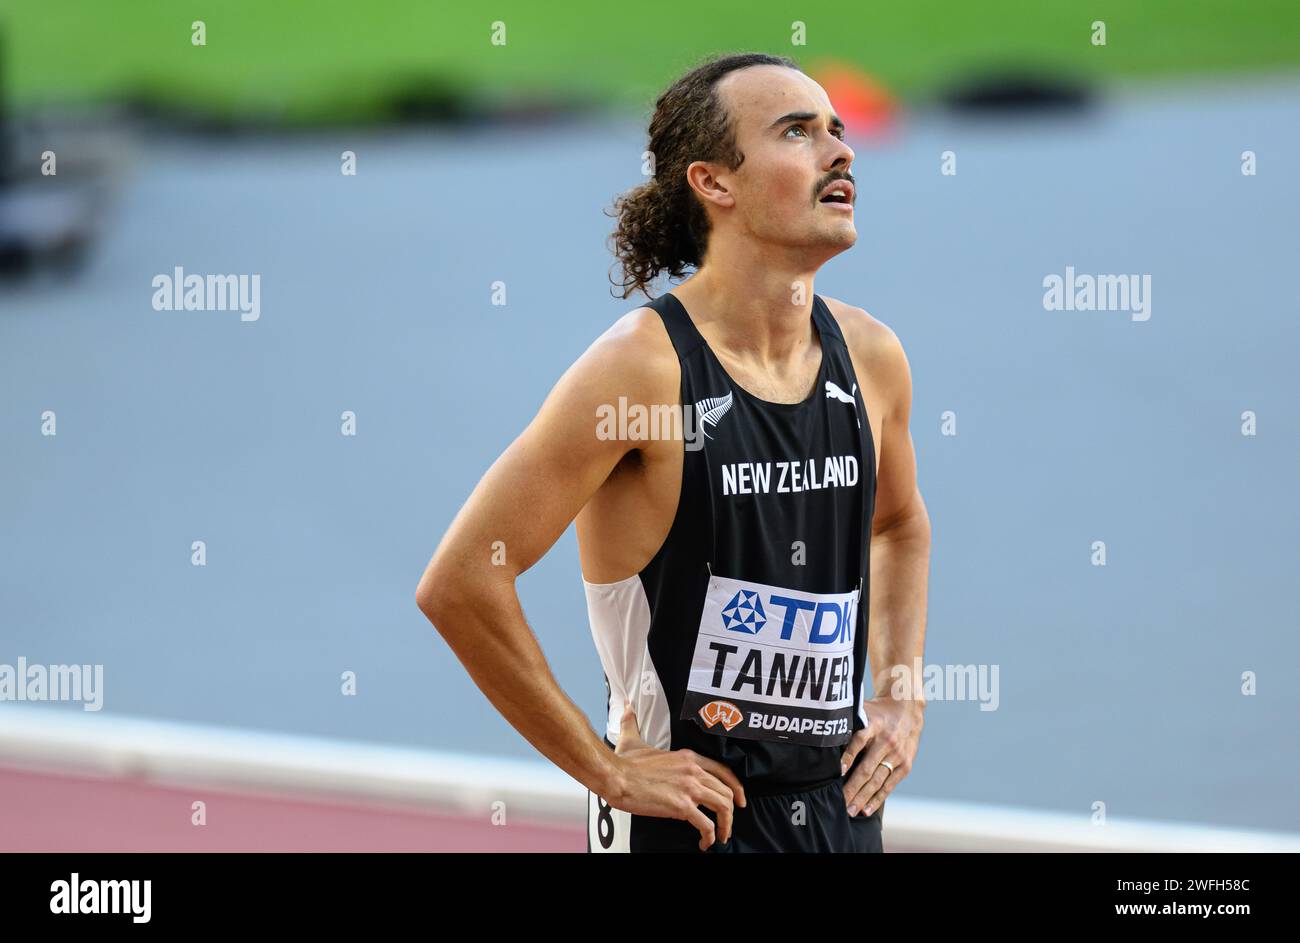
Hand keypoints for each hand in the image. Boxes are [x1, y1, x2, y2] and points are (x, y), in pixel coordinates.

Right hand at [609, 701, 746, 849]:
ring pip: (723, 807)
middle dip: (732, 811)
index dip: (735, 787)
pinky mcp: (681, 806)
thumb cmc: (623, 762)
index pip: (723, 771)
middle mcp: (693, 771)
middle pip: (727, 791)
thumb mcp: (632, 738)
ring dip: (725, 826)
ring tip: (719, 837)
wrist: (615, 776)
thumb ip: (632, 722)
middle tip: (727, 825)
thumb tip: (626, 707)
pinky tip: (704, 843)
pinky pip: (706, 825)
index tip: (738, 799)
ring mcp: (689, 788)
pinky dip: (709, 836)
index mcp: (688, 757)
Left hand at [839, 696, 923, 817]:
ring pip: (877, 780)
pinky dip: (877, 798)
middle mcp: (886, 741)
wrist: (907, 708)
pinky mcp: (905, 765)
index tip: (837, 771)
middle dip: (853, 787)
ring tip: (851, 810)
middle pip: (867, 768)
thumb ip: (846, 720)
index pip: (858, 742)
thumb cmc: (877, 713)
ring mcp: (897, 755)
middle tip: (840, 802)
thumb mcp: (863, 710)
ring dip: (863, 797)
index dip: (848, 757)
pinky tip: (867, 809)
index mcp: (873, 726)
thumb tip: (822, 733)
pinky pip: (889, 785)